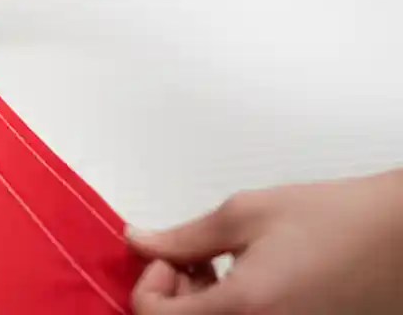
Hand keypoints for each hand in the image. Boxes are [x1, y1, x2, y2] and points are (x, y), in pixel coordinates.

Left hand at [128, 170, 402, 313]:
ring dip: (200, 306)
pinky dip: (231, 313)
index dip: (150, 286)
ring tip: (221, 267)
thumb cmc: (337, 220)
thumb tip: (141, 243)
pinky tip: (246, 284)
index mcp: (246, 308)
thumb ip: (183, 236)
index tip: (166, 259)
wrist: (399, 237)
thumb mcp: (246, 214)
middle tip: (191, 260)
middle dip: (174, 297)